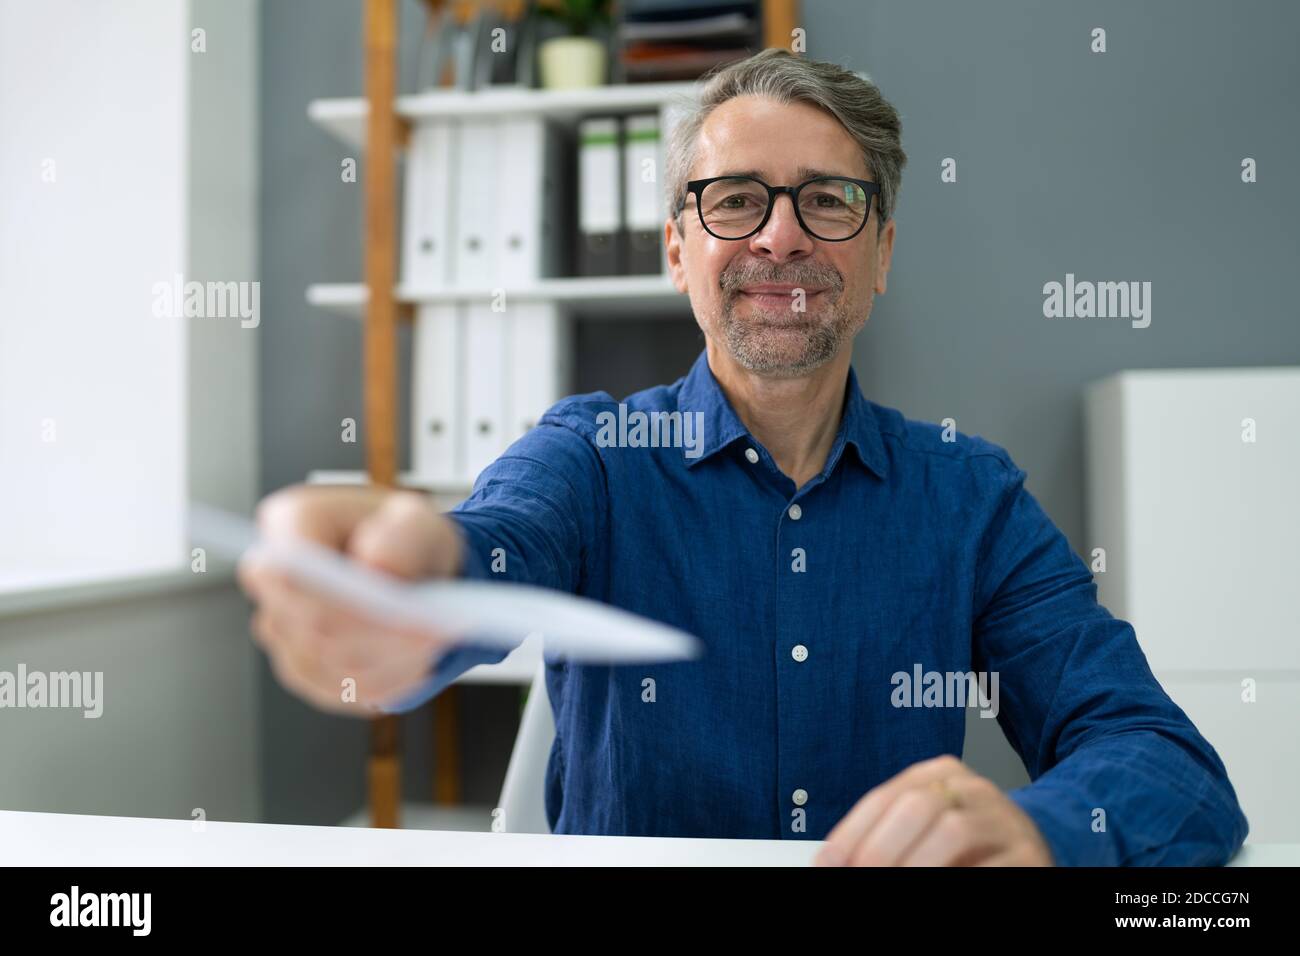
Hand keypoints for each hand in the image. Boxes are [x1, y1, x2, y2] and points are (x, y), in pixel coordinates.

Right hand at [236, 485, 464, 715]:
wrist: (411, 569)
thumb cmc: (408, 538)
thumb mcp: (421, 521)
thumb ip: (402, 535)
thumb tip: (377, 565)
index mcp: (292, 523)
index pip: (291, 565)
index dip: (340, 593)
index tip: (396, 606)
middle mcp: (273, 577)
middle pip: (315, 624)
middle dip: (377, 634)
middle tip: (432, 633)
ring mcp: (281, 629)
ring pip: (332, 662)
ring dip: (389, 660)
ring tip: (433, 643)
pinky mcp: (302, 669)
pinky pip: (342, 687)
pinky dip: (387, 680)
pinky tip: (417, 663)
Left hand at [815, 754, 1053, 865]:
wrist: (1038, 843)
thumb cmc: (970, 842)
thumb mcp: (926, 827)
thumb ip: (886, 837)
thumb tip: (833, 863)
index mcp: (940, 773)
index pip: (884, 797)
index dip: (850, 833)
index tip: (828, 862)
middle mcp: (973, 789)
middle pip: (916, 807)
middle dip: (880, 850)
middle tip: (859, 876)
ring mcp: (1004, 821)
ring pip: (952, 831)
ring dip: (915, 866)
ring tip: (892, 886)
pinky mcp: (1029, 856)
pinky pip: (988, 867)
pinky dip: (957, 878)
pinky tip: (938, 890)